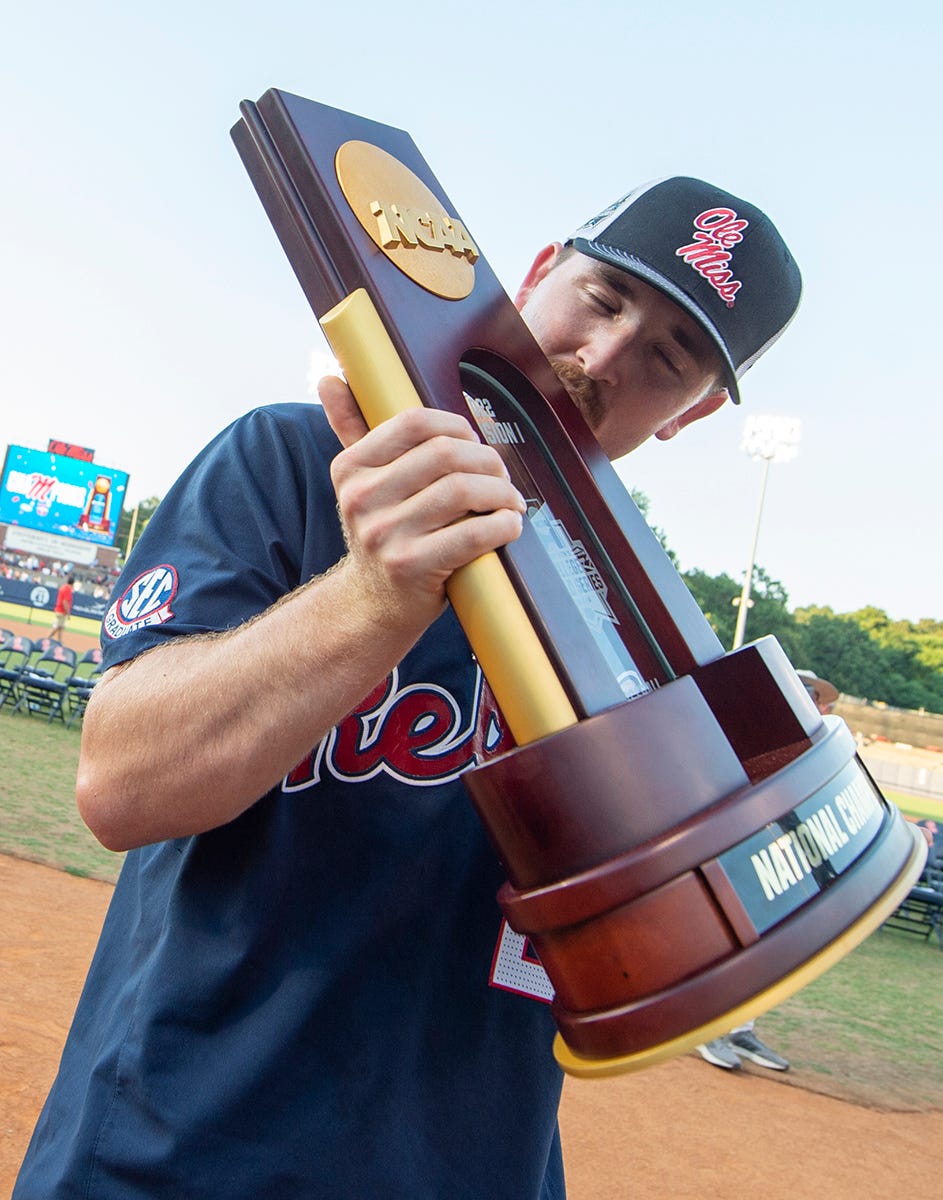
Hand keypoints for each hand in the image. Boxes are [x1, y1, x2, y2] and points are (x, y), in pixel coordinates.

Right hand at [317, 375, 525, 625]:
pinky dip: (502, 526)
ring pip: (462, 491)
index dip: (457, 427)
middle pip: (446, 454)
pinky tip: (509, 525)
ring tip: (511, 503)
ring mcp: (384, 534)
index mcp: (351, 468)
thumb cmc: (383, 534)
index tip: (475, 444)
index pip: (415, 423)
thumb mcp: (360, 483)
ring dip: (501, 494)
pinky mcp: (411, 567)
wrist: (373, 605)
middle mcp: (361, 498)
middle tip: (503, 478)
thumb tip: (329, 378)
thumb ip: (350, 428)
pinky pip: (472, 534)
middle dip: (489, 462)